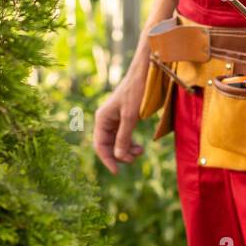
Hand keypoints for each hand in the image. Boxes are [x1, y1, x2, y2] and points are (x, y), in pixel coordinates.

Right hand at [93, 52, 148, 173]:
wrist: (144, 74)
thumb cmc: (136, 92)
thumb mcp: (130, 116)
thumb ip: (123, 137)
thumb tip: (118, 156)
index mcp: (102, 119)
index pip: (100, 145)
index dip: (107, 160)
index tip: (117, 172)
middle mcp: (105, 120)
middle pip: (108, 146)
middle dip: (120, 154)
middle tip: (136, 156)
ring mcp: (114, 119)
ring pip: (116, 142)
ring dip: (127, 150)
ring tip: (140, 151)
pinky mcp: (123, 118)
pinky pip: (123, 136)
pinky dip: (130, 143)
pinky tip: (139, 146)